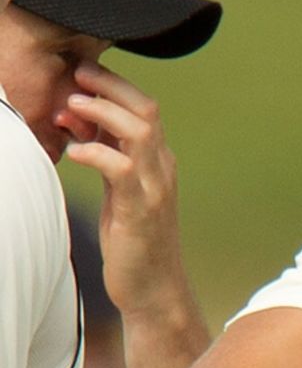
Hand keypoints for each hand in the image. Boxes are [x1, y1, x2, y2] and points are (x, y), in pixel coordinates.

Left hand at [62, 60, 194, 322]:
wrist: (155, 292)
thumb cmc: (135, 245)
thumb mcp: (121, 194)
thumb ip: (109, 158)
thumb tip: (81, 125)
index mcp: (159, 163)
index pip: (145, 108)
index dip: (115, 86)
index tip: (85, 75)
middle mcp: (162, 170)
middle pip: (146, 110)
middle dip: (110, 87)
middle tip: (77, 76)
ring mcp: (155, 190)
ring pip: (138, 133)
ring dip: (102, 114)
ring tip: (72, 108)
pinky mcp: (141, 211)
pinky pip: (121, 170)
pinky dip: (95, 153)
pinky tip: (73, 153)